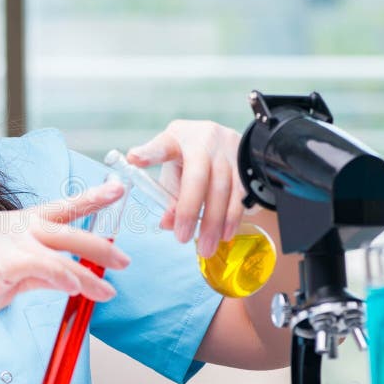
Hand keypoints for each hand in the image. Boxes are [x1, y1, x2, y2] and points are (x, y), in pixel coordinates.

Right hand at [0, 180, 130, 373]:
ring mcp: (2, 241)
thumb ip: (42, 271)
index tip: (117, 189)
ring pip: (59, 249)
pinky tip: (77, 286)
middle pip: (67, 228)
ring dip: (88, 272)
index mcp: (15, 223)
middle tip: (126, 262)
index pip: (61, 208)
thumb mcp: (14, 278)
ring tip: (108, 290)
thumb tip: (75, 276)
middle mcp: (11, 225)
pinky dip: (62, 274)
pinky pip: (40, 265)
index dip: (91, 198)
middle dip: (100, 245)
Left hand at [126, 120, 247, 258]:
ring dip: (215, 222)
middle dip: (190, 211)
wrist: (224, 147)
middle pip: (198, 177)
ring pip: (224, 188)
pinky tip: (227, 233)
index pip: (162, 145)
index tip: (134, 159)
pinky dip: (234, 217)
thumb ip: (169, 199)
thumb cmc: (190, 163)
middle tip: (182, 239)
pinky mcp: (249, 161)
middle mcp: (205, 138)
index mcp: (177, 137)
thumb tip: (169, 225)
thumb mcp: (174, 175)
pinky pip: (243, 193)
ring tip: (207, 247)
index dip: (149, 153)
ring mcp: (230, 148)